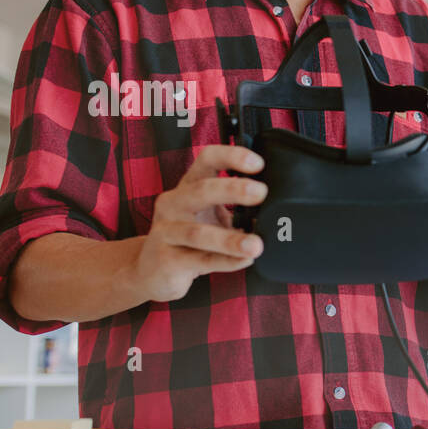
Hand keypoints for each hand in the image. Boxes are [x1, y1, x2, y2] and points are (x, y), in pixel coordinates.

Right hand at [133, 145, 267, 301]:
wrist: (152, 272)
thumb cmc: (188, 240)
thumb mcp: (212, 219)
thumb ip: (238, 213)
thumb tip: (275, 211)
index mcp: (188, 187)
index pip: (207, 160)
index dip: (231, 156)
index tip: (258, 164)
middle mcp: (174, 204)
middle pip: (201, 190)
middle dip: (232, 189)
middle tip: (260, 192)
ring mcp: (166, 232)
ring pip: (198, 233)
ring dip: (230, 239)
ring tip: (256, 245)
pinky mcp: (166, 260)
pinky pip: (200, 260)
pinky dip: (226, 261)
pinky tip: (245, 260)